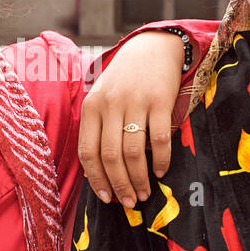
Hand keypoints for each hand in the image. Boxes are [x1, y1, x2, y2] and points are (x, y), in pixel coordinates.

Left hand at [78, 30, 182, 209]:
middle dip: (119, 185)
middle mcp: (110, 104)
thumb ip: (99, 129)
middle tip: (129, 203)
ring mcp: (135, 101)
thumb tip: (99, 173)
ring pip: (134, 152)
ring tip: (145, 193)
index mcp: (91, 107)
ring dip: (140, 178)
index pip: (88, 151)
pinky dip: (160, 160)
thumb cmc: (125, 81)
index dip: (96, 179)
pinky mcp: (160, 99)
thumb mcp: (103, 99)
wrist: (153, 47)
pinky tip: (162, 171)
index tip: (106, 198)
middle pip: (110, 156)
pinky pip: (159, 138)